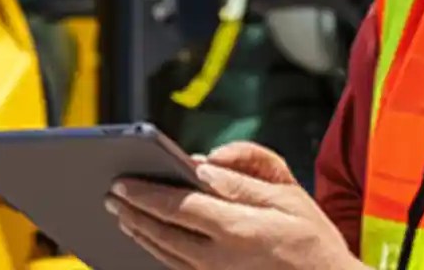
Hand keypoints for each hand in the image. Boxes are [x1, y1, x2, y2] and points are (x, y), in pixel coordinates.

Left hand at [106, 141, 361, 269]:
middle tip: (111, 194)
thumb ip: (244, 176)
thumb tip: (202, 164)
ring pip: (164, 254)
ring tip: (122, 214)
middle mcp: (221, 258)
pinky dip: (156, 253)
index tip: (121, 181)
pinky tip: (147, 241)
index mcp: (238, 228)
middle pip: (162, 232)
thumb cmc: (312, 239)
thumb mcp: (289, 195)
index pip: (178, 206)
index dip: (146, 193)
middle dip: (133, 211)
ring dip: (139, 233)